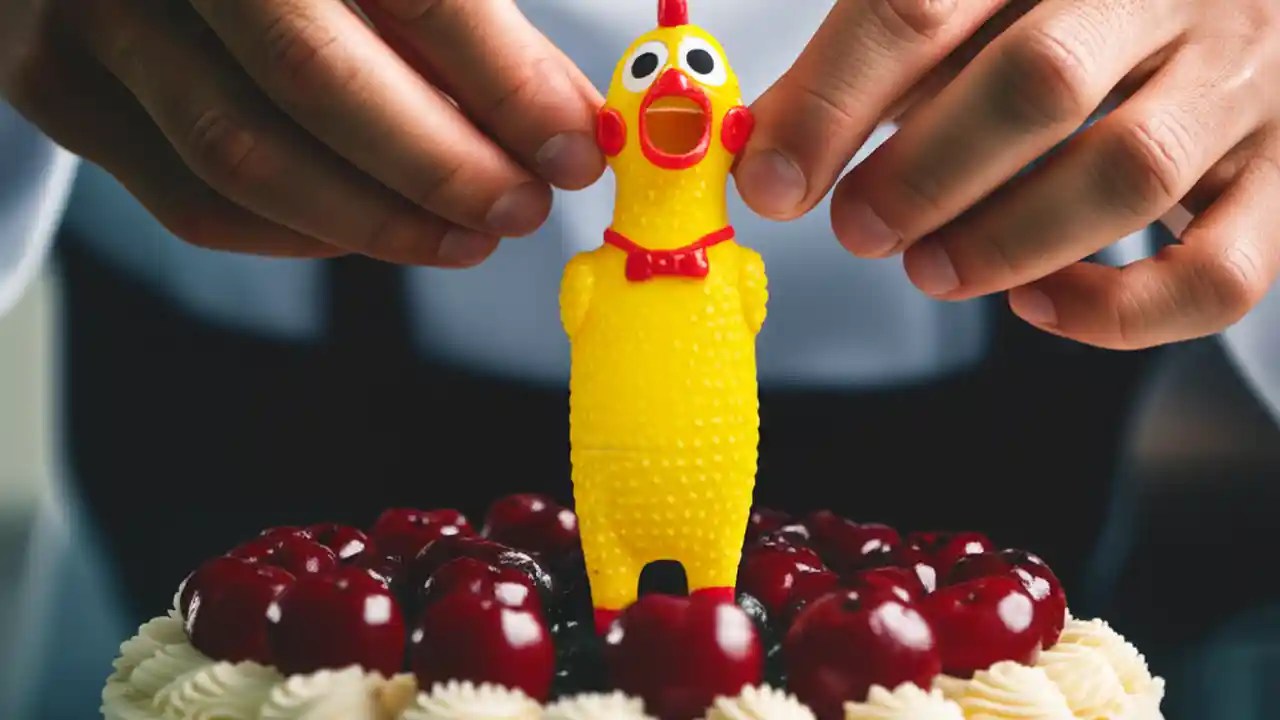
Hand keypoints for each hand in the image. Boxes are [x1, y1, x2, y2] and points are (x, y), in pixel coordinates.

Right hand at [2, 0, 603, 265]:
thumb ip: (467, 21)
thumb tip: (564, 121)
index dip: (504, 82)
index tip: (573, 150)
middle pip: (315, 80)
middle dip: (442, 169)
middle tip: (521, 209)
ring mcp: (92, 11)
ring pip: (246, 160)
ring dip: (380, 222)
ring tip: (468, 234)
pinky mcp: (56, 84)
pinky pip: (194, 204)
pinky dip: (302, 234)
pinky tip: (371, 230)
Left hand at [737, 0, 1279, 349]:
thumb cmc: (1064, 6)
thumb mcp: (969, 3)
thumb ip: (875, 62)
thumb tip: (770, 153)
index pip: (926, 4)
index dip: (836, 101)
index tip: (774, 181)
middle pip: (1041, 81)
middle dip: (924, 174)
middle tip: (856, 229)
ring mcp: (1240, 80)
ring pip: (1133, 172)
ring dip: (1005, 240)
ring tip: (927, 270)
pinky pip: (1223, 268)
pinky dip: (1121, 311)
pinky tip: (1037, 302)